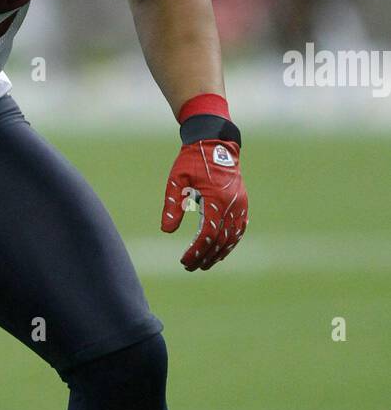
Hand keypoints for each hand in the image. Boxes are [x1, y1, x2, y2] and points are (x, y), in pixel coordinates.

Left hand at [161, 139, 246, 271]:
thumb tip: (167, 231)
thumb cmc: (192, 161)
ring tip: (204, 264)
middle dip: (205, 256)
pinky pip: (239, 229)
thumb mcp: (177, 180)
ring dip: (219, 253)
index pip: (208, 234)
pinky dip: (230, 243)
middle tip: (190, 267)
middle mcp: (232, 205)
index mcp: (217, 199)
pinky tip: (220, 251)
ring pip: (233, 237)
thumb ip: (172, 205)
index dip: (196, 250)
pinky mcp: (242, 203)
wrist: (215, 143)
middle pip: (221, 240)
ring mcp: (240, 205)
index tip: (184, 260)